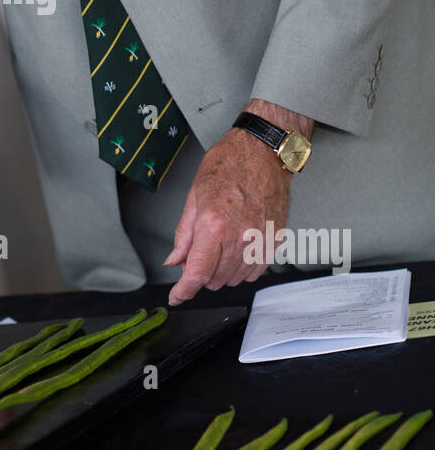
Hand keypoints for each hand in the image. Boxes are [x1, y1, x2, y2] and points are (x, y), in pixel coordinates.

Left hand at [165, 128, 292, 304]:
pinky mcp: (274, 241)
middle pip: (214, 280)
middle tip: (198, 253)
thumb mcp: (194, 195)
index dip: (183, 291)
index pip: (197, 273)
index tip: (177, 296)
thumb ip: (184, 233)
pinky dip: (242, 268)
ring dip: (221, 272)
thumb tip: (175, 260)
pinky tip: (237, 250)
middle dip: (200, 274)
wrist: (264, 153)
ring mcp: (260, 241)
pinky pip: (255, 272)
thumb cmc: (229, 165)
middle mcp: (239, 237)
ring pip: (234, 279)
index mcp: (214, 224)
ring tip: (219, 246)